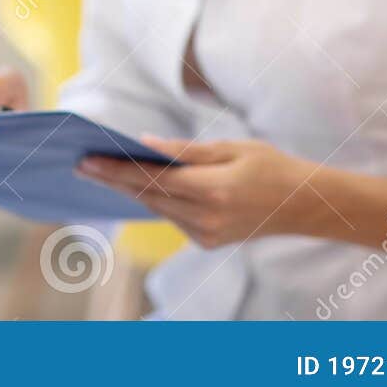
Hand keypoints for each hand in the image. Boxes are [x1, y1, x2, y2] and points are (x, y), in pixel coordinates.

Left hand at [76, 136, 318, 247]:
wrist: (303, 206)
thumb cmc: (271, 166)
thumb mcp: (231, 148)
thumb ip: (186, 150)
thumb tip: (145, 144)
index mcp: (211, 190)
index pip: (151, 179)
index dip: (115, 171)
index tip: (87, 162)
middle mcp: (205, 218)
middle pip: (147, 196)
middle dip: (113, 180)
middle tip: (83, 164)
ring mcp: (206, 235)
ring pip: (158, 208)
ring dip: (132, 190)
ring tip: (103, 170)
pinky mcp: (207, 242)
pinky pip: (173, 217)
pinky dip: (158, 200)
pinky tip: (140, 185)